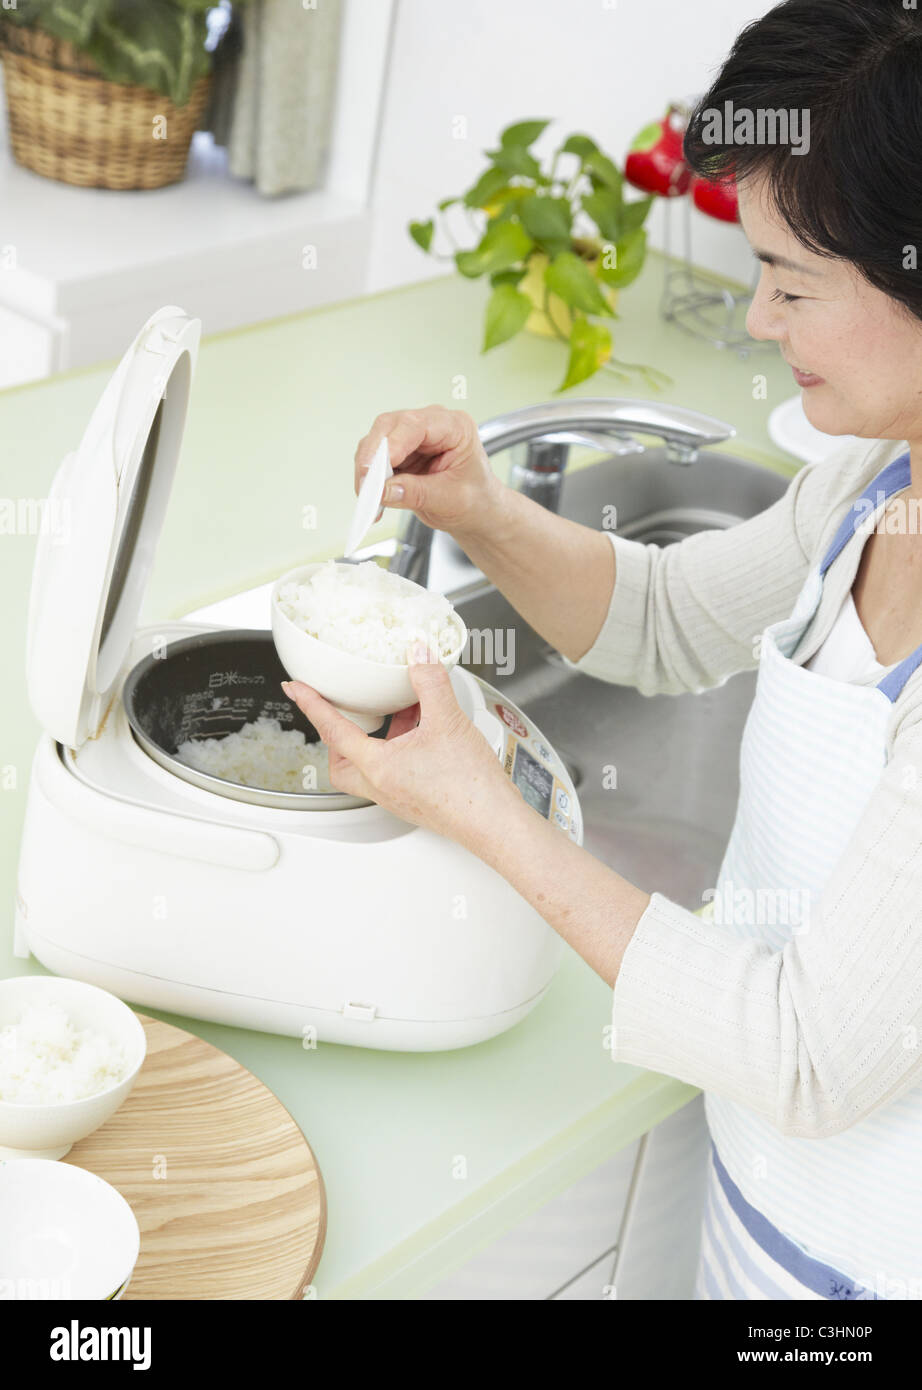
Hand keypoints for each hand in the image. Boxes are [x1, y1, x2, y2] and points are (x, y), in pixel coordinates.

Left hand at [281, 645, 522, 850]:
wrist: (494, 823)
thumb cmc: (470, 787)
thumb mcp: (449, 721)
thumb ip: (430, 682)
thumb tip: (419, 655)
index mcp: (378, 767)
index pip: (333, 730)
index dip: (311, 704)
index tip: (295, 688)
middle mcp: (382, 787)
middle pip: (340, 763)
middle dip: (337, 736)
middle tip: (343, 713)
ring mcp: (398, 797)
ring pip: (368, 769)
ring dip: (374, 742)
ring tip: (396, 718)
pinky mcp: (415, 802)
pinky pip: (393, 773)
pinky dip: (398, 751)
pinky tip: (423, 736)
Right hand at [354, 405, 505, 539]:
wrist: (477, 511)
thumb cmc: (476, 500)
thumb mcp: (450, 500)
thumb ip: (417, 494)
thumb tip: (383, 490)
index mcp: (455, 427)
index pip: (415, 425)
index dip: (391, 445)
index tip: (374, 469)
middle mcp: (432, 424)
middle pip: (389, 426)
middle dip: (373, 457)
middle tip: (366, 486)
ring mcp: (413, 437)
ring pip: (376, 441)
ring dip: (367, 470)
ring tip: (371, 498)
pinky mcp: (399, 452)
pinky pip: (374, 458)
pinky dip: (369, 478)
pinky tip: (374, 497)